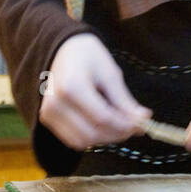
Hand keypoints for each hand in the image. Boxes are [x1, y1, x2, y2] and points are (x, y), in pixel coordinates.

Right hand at [39, 33, 150, 150]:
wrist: (63, 49)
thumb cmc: (88, 56)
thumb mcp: (110, 73)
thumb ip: (124, 100)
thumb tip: (143, 120)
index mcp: (72, 86)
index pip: (102, 118)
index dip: (125, 125)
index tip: (142, 124)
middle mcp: (56, 103)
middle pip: (92, 134)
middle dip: (116, 134)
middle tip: (133, 126)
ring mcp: (48, 112)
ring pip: (82, 141)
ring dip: (104, 138)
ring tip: (119, 125)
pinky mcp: (47, 118)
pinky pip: (73, 139)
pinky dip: (91, 137)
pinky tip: (103, 126)